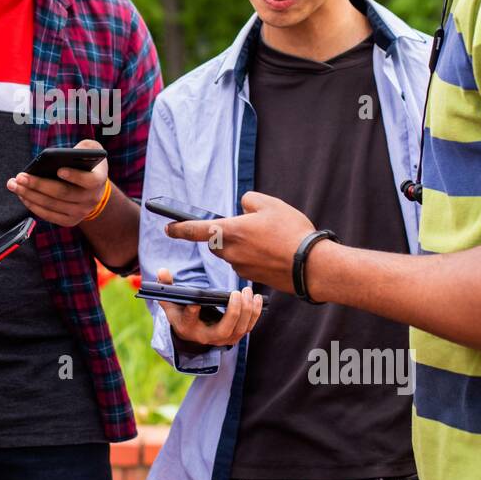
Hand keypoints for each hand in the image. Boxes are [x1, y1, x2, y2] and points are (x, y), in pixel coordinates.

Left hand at [6, 139, 108, 227]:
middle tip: (20, 176)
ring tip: (14, 185)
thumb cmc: (85, 163)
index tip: (59, 170)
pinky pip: (48, 215)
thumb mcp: (89, 150)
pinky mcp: (70, 221)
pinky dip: (33, 205)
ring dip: (30, 195)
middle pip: (63, 193)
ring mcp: (80, 212)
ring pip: (52, 205)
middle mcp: (91, 199)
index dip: (75, 176)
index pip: (89, 181)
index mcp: (98, 180)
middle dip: (39, 184)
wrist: (92, 188)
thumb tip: (63, 154)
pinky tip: (21, 195)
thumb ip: (82, 147)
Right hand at [154, 267, 261, 348]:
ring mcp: (223, 338)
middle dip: (233, 312)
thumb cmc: (181, 312)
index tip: (195, 303)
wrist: (192, 331)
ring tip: (247, 292)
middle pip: (224, 329)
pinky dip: (255, 313)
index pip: (189, 321)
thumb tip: (162, 271)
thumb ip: (165, 286)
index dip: (191, 313)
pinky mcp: (235, 335)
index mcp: (187, 327)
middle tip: (236, 293)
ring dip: (247, 310)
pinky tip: (256, 298)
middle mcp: (207, 337)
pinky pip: (249, 326)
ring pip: (240, 329)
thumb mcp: (170, 301)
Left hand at [164, 191, 315, 293]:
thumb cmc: (291, 233)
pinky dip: (255, 257)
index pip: (195, 229)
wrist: (312, 267)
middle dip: (226, 234)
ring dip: (244, 245)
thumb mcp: (271, 204)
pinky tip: (276, 252)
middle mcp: (230, 252)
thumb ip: (250, 201)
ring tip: (271, 239)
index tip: (168, 228)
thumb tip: (243, 209)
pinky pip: (247, 263)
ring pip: (233, 253)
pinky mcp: (252, 278)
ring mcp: (241, 268)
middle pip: (217, 242)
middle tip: (252, 227)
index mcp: (230, 231)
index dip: (179, 228)